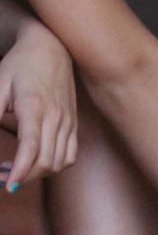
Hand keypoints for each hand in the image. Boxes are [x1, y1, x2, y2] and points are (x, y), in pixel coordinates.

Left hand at [0, 22, 76, 191]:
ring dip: (38, 174)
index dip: (21, 170)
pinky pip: (69, 156)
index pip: (31, 147)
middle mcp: (56, 118)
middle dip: (24, 176)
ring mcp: (68, 123)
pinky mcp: (74, 126)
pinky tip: (37, 163)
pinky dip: (54, 166)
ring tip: (16, 173)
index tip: (8, 185)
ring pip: (58, 162)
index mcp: (35, 107)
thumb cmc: (20, 65)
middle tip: (2, 180)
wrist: (51, 49)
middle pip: (46, 161)